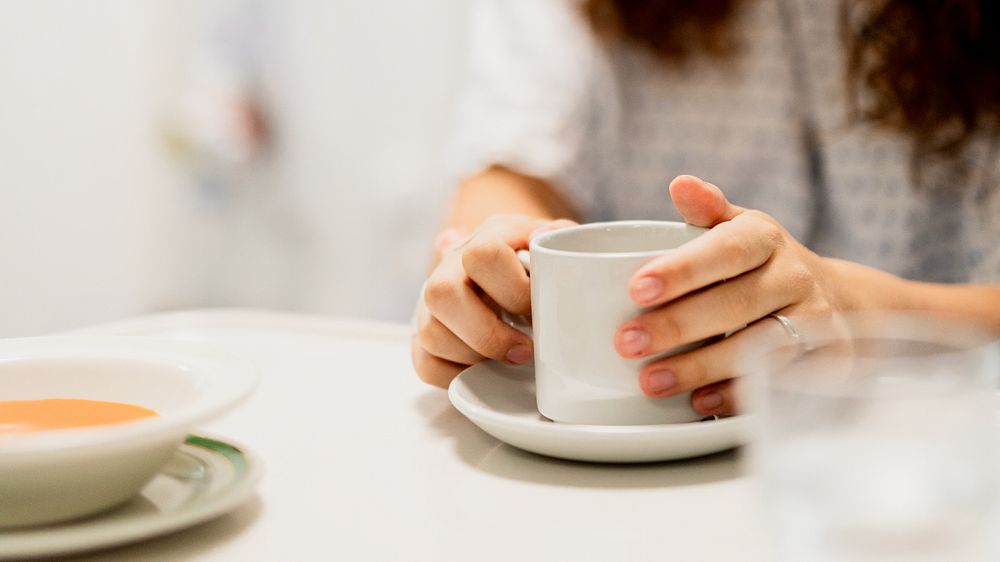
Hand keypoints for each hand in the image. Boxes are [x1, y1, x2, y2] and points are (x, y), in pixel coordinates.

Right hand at [412, 215, 575, 387]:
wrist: (506, 261)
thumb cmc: (536, 257)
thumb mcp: (553, 238)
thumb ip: (557, 236)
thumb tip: (543, 239)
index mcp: (488, 237)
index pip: (484, 255)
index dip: (514, 290)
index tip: (538, 311)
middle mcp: (451, 266)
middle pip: (442, 293)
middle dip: (487, 333)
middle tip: (523, 350)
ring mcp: (433, 302)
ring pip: (431, 334)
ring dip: (475, 357)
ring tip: (508, 358)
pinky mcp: (425, 336)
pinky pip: (426, 364)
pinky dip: (457, 375)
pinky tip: (485, 369)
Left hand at [614, 175, 841, 415]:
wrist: (835, 299)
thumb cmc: (760, 264)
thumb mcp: (737, 228)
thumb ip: (706, 209)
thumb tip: (680, 184)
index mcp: (765, 238)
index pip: (724, 250)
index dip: (682, 270)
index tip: (635, 289)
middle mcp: (796, 277)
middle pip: (736, 304)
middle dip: (677, 326)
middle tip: (626, 344)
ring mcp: (818, 321)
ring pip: (758, 348)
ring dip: (702, 367)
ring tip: (651, 382)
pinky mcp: (829, 363)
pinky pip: (782, 384)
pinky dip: (739, 395)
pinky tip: (699, 403)